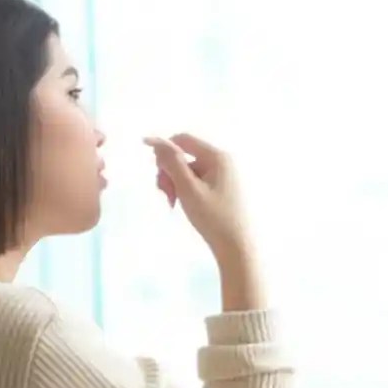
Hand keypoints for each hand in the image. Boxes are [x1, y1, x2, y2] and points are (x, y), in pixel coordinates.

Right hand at [144, 133, 248, 262]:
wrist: (237, 247)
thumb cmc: (213, 218)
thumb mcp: (188, 189)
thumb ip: (172, 162)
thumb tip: (156, 140)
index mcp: (218, 157)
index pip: (183, 140)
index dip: (163, 148)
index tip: (150, 166)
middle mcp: (223, 161)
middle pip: (185, 156)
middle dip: (169, 172)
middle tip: (164, 194)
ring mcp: (224, 175)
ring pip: (188, 170)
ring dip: (175, 183)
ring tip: (172, 203)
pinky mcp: (222, 188)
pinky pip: (197, 181)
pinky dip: (185, 190)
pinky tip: (181, 204)